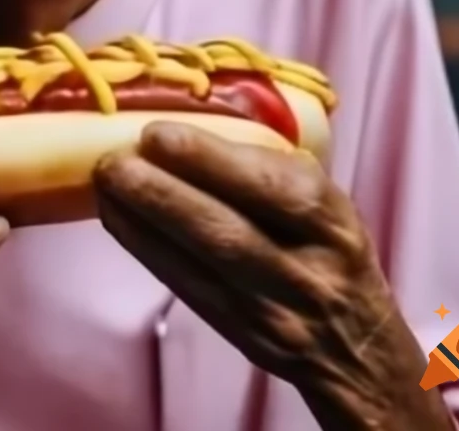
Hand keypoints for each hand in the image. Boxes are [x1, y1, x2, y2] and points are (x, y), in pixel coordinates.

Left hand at [94, 122, 452, 430]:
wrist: (356, 348)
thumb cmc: (329, 248)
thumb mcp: (326, 201)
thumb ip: (272, 165)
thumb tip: (194, 110)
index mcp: (333, 224)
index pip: (278, 191)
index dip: (214, 161)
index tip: (158, 133)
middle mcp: (304, 272)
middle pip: (229, 236)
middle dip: (162, 195)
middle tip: (112, 160)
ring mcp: (268, 312)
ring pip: (197, 267)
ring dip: (141, 221)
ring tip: (103, 181)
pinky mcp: (235, 333)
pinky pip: (182, 286)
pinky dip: (143, 247)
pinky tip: (114, 214)